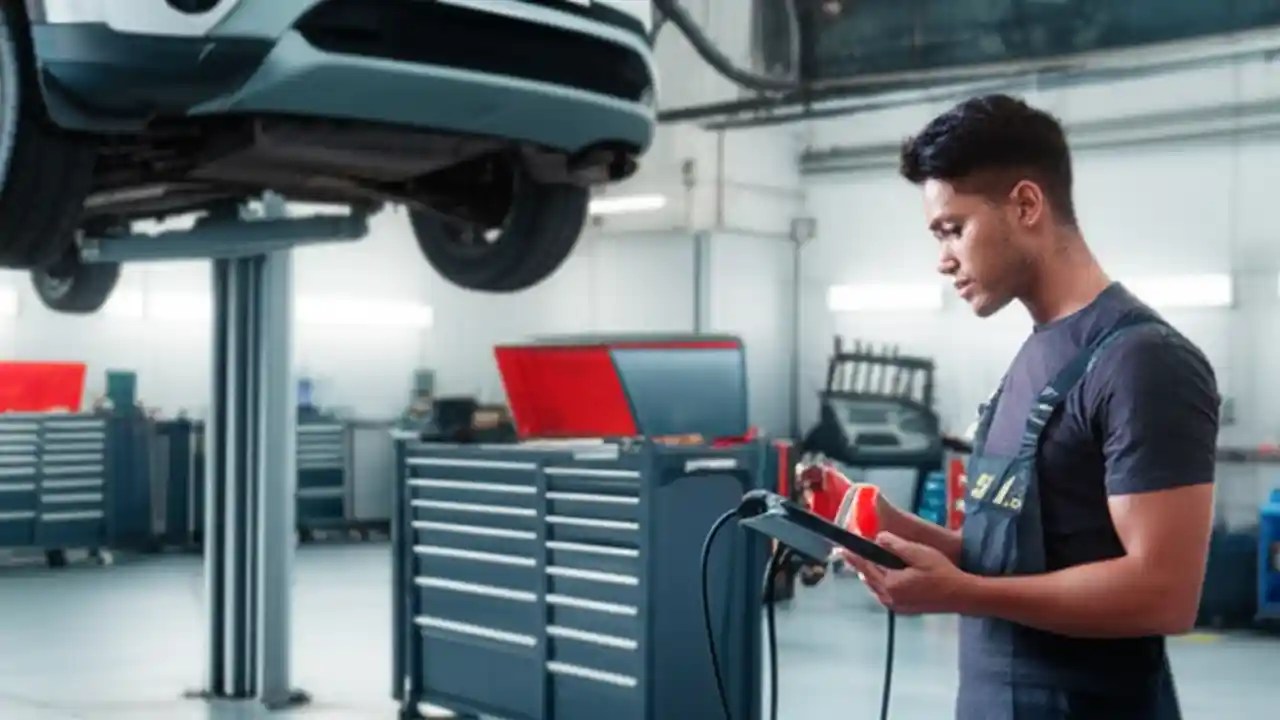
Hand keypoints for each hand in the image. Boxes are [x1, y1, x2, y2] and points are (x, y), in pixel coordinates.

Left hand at [842, 532, 969, 614]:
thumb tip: (878, 537)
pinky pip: (884, 594)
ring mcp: (896, 606)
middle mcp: (889, 598)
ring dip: (869, 574)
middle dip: (860, 565)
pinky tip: (882, 576)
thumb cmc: (941, 572)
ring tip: (863, 562)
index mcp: (890, 584)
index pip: (866, 566)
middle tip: (850, 553)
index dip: (854, 556)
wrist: (961, 595)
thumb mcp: (918, 553)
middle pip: (868, 578)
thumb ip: (896, 545)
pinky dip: (879, 584)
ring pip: (875, 587)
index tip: (842, 548)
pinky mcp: (903, 609)